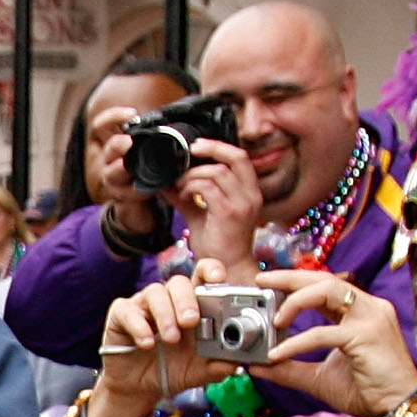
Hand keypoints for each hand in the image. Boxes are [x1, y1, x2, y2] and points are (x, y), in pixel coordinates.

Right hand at [85, 276, 227, 416]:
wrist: (139, 388)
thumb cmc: (171, 370)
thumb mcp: (199, 372)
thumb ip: (218, 366)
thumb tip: (237, 364)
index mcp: (193, 307)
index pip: (202, 276)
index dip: (211, 271)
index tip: (219, 279)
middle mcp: (169, 301)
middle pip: (179, 282)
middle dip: (187, 299)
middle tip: (191, 322)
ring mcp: (143, 306)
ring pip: (155, 293)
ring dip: (165, 315)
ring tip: (171, 338)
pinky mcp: (121, 315)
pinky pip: (128, 310)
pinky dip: (139, 326)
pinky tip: (146, 344)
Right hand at [88, 104, 163, 239]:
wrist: (137, 198)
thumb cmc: (144, 167)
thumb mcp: (143, 148)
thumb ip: (149, 134)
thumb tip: (172, 117)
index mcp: (115, 143)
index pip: (103, 125)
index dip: (113, 116)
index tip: (132, 114)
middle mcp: (110, 159)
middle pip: (110, 146)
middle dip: (119, 143)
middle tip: (130, 142)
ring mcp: (113, 177)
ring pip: (112, 171)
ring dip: (120, 168)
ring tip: (126, 166)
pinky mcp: (122, 194)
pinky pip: (127, 191)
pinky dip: (135, 190)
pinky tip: (145, 190)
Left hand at [168, 137, 266, 277]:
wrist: (226, 269)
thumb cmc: (217, 244)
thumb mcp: (200, 213)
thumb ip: (186, 195)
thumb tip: (166, 181)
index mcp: (248, 192)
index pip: (240, 158)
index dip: (218, 147)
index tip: (196, 147)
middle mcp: (250, 195)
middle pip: (235, 157)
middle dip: (210, 149)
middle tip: (189, 152)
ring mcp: (242, 204)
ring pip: (217, 172)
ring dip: (193, 175)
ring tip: (181, 186)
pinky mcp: (230, 213)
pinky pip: (209, 188)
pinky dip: (192, 187)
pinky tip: (184, 196)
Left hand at [255, 269, 416, 416]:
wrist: (397, 408)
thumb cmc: (367, 391)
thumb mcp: (319, 377)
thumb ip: (290, 369)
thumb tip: (257, 366)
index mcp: (360, 312)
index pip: (324, 285)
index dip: (296, 281)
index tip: (269, 283)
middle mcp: (368, 307)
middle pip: (324, 279)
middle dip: (290, 277)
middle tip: (262, 281)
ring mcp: (370, 317)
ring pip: (327, 291)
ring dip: (295, 301)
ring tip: (274, 319)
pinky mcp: (367, 335)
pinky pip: (323, 333)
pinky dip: (296, 342)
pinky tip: (277, 354)